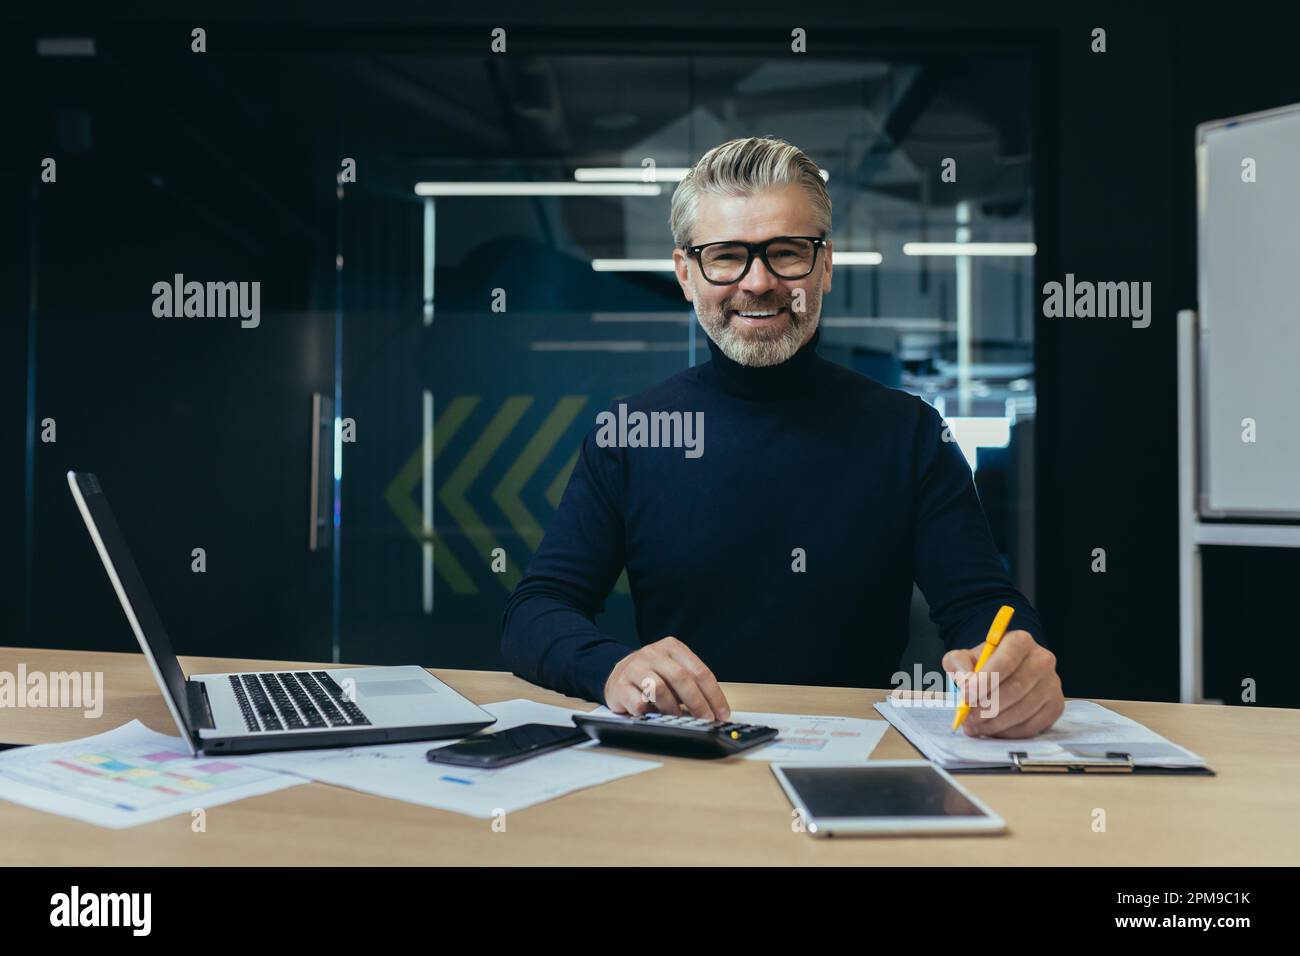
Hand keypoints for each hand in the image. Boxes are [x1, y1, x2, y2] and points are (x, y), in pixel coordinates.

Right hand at [604, 636, 730, 720]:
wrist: (617, 675)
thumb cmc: (652, 676)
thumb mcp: (672, 672)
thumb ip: (691, 684)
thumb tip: (714, 710)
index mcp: (671, 647)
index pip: (698, 670)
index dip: (713, 694)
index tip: (722, 713)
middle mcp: (652, 653)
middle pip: (680, 678)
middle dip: (698, 703)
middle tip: (706, 720)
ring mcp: (634, 668)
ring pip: (659, 689)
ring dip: (674, 709)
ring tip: (680, 720)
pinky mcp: (619, 686)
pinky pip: (638, 703)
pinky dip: (650, 713)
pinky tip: (654, 716)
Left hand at [941, 630, 1063, 737]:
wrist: (1005, 672)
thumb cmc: (984, 664)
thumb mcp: (964, 657)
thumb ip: (958, 663)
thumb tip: (964, 681)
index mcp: (1020, 641)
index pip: (1006, 661)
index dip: (985, 681)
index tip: (965, 697)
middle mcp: (1042, 660)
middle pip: (1016, 687)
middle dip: (988, 706)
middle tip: (968, 717)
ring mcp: (1052, 684)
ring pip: (1024, 709)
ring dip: (996, 722)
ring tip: (975, 726)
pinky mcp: (1056, 706)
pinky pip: (1032, 725)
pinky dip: (1009, 732)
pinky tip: (992, 730)